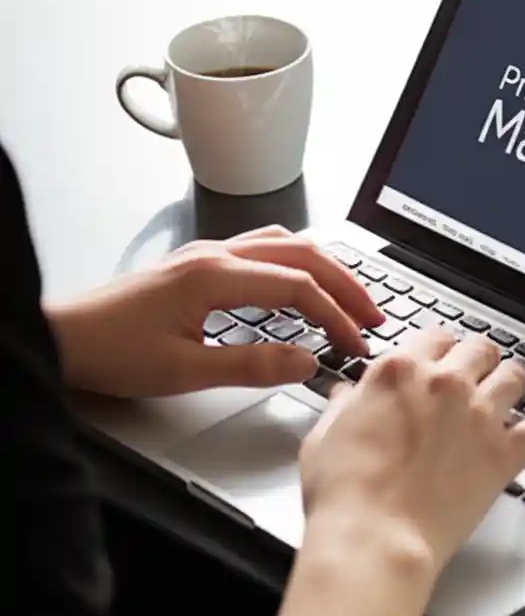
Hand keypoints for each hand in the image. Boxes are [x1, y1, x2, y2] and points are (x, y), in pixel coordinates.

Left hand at [44, 225, 384, 397]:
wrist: (60, 337)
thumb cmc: (110, 352)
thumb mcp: (185, 371)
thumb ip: (252, 365)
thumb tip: (305, 361)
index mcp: (215, 276)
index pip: (299, 287)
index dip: (337, 317)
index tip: (355, 345)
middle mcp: (215, 255)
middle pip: (303, 254)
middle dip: (346, 284)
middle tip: (375, 315)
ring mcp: (207, 255)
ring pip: (286, 244)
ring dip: (325, 268)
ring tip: (350, 297)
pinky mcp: (199, 264)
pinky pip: (264, 249)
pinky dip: (297, 264)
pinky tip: (302, 285)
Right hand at [298, 327, 524, 577]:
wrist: (375, 538)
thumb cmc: (345, 493)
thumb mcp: (325, 435)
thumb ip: (346, 406)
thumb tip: (350, 395)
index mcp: (401, 371)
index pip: (433, 336)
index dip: (437, 347)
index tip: (438, 357)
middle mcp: (446, 384)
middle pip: (479, 348)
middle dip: (476, 358)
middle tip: (474, 372)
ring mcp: (480, 416)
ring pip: (513, 375)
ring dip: (511, 380)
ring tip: (509, 390)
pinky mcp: (503, 454)